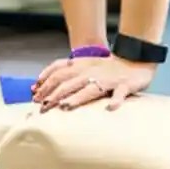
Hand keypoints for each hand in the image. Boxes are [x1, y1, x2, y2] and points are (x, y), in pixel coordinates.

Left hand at [31, 55, 157, 111]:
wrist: (134, 61)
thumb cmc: (104, 68)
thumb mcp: (81, 67)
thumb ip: (61, 75)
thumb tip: (36, 87)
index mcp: (80, 65)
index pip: (59, 71)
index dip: (46, 82)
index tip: (34, 94)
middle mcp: (91, 71)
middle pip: (70, 82)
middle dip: (55, 94)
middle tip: (43, 107)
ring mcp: (108, 79)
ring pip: (91, 88)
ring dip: (78, 97)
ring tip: (66, 106)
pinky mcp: (125, 85)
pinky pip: (120, 93)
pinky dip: (116, 100)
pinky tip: (110, 108)